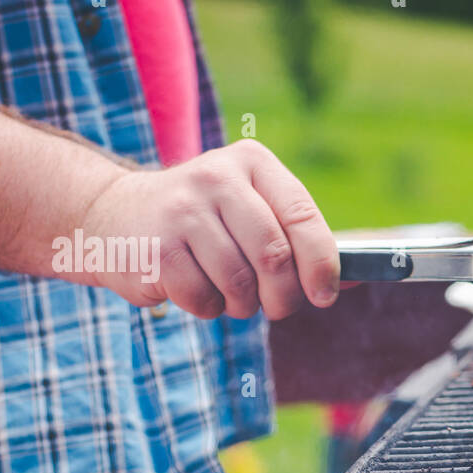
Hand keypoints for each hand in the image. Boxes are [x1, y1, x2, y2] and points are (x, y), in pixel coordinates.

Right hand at [81, 140, 339, 319]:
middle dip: (284, 296)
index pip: (302, 216)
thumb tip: (358, 279)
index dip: (321, 264)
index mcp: (252, 163)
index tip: (325, 295)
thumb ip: (300, 241)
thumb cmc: (206, 223)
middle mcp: (216, 178)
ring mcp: (181, 211)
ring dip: (242, 305)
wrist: (114, 216)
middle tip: (277, 306)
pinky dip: (208, 308)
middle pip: (274, 257)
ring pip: (239, 284)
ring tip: (227, 290)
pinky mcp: (155, 248)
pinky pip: (204, 299)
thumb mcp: (253, 212)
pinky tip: (193, 286)